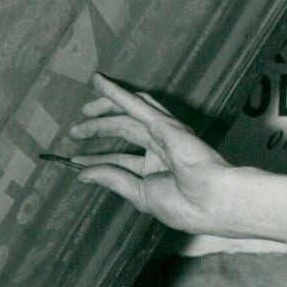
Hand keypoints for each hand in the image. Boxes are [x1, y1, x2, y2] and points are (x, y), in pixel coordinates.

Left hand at [64, 74, 286, 240]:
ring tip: (83, 112)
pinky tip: (98, 81)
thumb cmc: (186, 205)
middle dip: (98, 129)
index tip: (76, 161)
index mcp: (157, 167)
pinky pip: (136, 104)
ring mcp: (164, 133)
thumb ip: (113, 180)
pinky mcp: (165, 124)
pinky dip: (116, 92)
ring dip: (104, 110)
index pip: (122, 157)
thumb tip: (83, 175)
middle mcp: (160, 146)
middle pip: (123, 129)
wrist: (211, 202)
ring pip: (127, 114)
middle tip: (74, 132)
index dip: (98, 158)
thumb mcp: (141, 194)